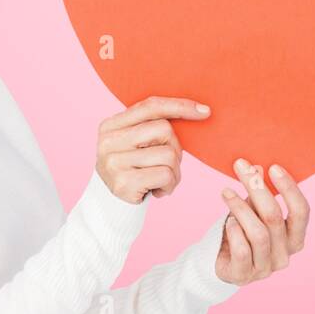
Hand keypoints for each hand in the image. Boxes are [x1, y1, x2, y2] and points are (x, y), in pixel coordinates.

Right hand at [94, 96, 211, 203]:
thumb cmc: (133, 170)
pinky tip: (158, 190)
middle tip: (166, 165)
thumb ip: (152, 126)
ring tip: (161, 180)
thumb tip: (198, 110)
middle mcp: (109, 141)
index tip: (205, 111)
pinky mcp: (123, 183)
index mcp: (112, 125)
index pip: (151, 106)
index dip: (179, 106)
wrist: (111, 207)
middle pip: (164, 130)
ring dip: (174, 171)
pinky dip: (169, 185)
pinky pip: (165, 175)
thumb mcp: (135, 143)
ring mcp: (114, 162)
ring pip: (168, 154)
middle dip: (175, 148)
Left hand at [215, 158, 309, 285]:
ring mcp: (265, 268)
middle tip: (241, 166)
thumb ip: (258, 194)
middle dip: (257, 187)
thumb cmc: (244, 231)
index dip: (289, 188)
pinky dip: (234, 231)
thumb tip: (257, 168)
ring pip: (258, 233)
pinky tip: (228, 221)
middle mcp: (284, 255)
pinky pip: (242, 250)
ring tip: (226, 192)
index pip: (301, 211)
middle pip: (274, 217)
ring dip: (240, 207)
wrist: (223, 262)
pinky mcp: (244, 276)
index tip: (273, 167)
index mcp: (295, 238)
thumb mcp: (254, 211)